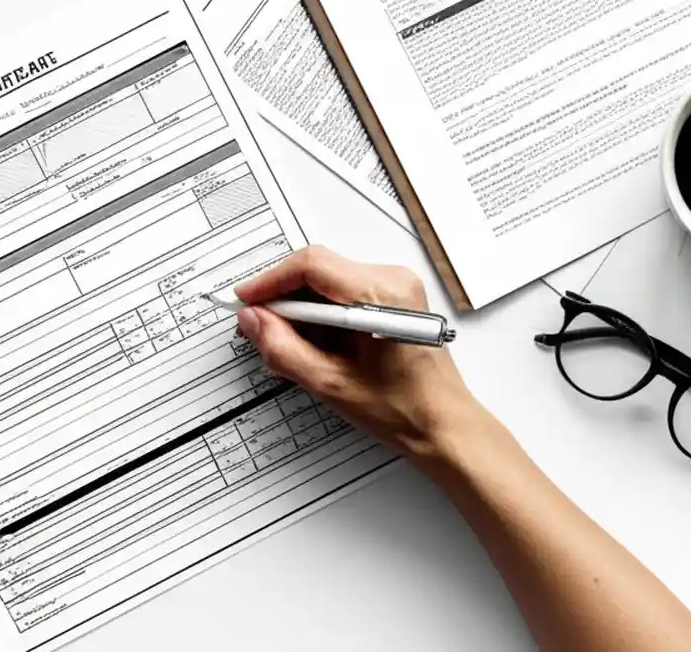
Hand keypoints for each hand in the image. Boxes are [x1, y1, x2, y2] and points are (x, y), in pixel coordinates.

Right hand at [235, 246, 483, 458]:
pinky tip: (316, 343)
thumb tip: (253, 320)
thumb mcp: (330, 384)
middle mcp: (394, 281)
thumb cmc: (404, 410)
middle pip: (319, 268)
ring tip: (290, 343)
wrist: (443, 425)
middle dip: (284, 297)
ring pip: (329, 279)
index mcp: (382, 295)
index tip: (247, 300)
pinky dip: (322, 312)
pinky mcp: (396, 297)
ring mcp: (398, 287)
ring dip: (302, 307)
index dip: (270, 281)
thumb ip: (283, 348)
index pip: (311, 265)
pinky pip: (345, 291)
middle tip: (260, 326)